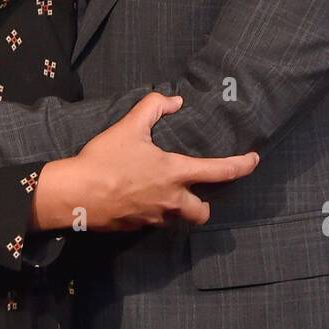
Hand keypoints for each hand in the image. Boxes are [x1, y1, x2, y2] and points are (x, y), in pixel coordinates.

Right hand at [30, 92, 259, 230]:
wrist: (74, 194)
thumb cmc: (104, 160)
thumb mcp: (129, 126)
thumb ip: (153, 107)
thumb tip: (174, 100)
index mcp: (175, 173)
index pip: (220, 172)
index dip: (242, 166)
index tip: (253, 161)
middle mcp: (171, 200)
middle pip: (203, 212)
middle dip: (204, 205)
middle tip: (196, 193)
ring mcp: (154, 218)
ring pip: (179, 220)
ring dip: (179, 210)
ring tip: (167, 195)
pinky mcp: (137, 228)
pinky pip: (155, 223)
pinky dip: (155, 213)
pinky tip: (140, 200)